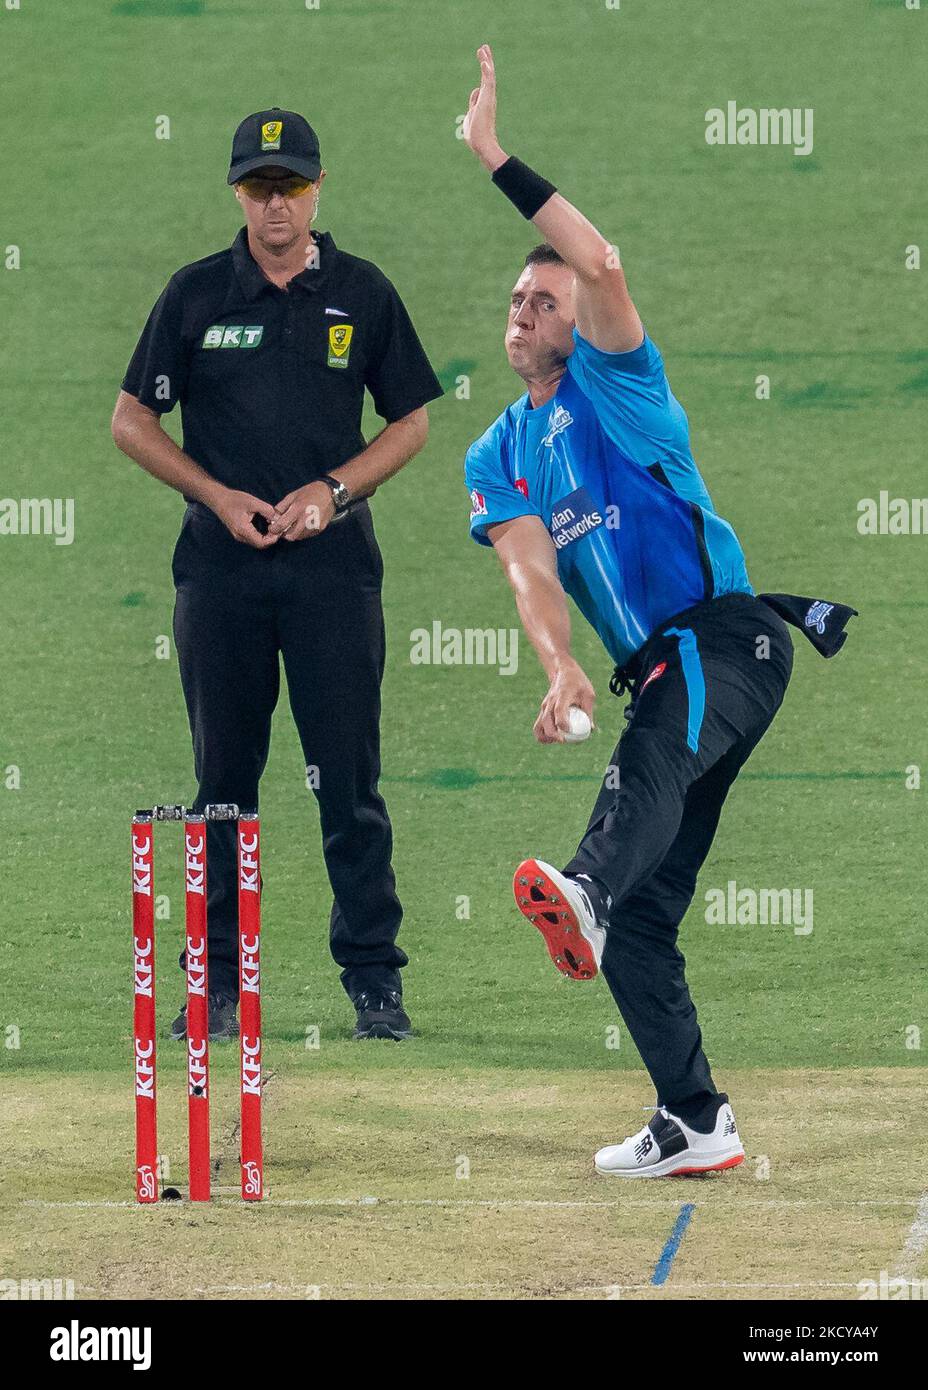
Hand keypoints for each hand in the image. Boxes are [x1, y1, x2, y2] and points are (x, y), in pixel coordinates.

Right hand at [210, 488, 278, 548]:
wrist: (218, 499)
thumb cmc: (234, 499)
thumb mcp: (252, 502)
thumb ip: (266, 510)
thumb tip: (278, 517)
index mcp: (243, 530)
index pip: (261, 543)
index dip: (272, 539)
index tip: (279, 530)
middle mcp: (240, 536)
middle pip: (260, 545)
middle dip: (271, 539)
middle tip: (279, 529)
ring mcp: (239, 536)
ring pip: (256, 542)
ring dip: (266, 537)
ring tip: (274, 527)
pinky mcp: (239, 533)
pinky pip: (252, 538)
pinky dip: (261, 535)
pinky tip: (266, 526)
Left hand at [268, 481, 335, 540]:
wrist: (330, 492)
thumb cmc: (309, 492)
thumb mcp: (293, 495)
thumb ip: (281, 507)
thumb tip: (273, 517)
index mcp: (298, 509)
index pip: (282, 525)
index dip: (274, 529)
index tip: (272, 528)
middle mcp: (306, 519)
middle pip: (291, 536)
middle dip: (285, 534)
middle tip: (283, 529)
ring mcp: (315, 525)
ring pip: (299, 537)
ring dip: (294, 533)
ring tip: (295, 524)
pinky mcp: (320, 528)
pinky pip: (307, 535)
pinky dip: (303, 532)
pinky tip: (304, 524)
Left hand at [462, 44, 506, 171]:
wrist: (481, 144)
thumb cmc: (476, 136)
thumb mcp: (470, 115)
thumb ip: (472, 103)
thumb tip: (475, 91)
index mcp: (484, 102)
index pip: (483, 84)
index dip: (483, 72)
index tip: (483, 62)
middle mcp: (488, 98)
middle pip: (487, 76)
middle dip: (486, 61)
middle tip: (484, 48)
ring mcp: (489, 98)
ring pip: (488, 75)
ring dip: (486, 61)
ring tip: (484, 48)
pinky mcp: (488, 99)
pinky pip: (488, 81)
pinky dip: (487, 71)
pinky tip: (484, 61)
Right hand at [533, 659, 595, 744]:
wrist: (562, 671)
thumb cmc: (578, 682)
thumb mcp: (588, 694)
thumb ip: (589, 712)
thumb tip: (591, 729)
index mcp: (562, 696)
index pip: (559, 712)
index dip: (563, 724)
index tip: (569, 731)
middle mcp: (550, 702)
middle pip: (546, 723)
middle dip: (554, 735)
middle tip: (565, 740)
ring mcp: (544, 707)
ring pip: (538, 727)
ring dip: (546, 738)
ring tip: (558, 740)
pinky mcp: (543, 711)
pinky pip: (538, 727)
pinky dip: (543, 736)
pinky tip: (553, 739)